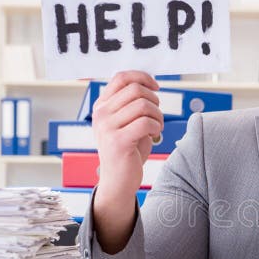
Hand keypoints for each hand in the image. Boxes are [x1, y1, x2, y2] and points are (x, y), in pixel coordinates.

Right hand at [91, 71, 162, 199]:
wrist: (118, 180)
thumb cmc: (127, 150)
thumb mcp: (126, 122)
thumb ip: (131, 103)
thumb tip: (148, 84)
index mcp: (101, 106)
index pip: (121, 77)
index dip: (143, 77)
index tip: (155, 87)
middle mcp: (101, 114)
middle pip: (136, 90)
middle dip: (154, 100)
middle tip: (156, 116)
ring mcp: (107, 127)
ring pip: (143, 105)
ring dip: (158, 115)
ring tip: (157, 127)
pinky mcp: (118, 141)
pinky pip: (146, 122)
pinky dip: (157, 127)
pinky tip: (154, 135)